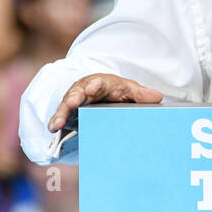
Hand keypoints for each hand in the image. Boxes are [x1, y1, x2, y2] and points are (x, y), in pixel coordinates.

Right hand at [48, 74, 162, 131]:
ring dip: (61, 114)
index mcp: (101, 82)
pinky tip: (53, 129)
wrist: (101, 91)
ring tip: (56, 124)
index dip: (95, 85)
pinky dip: (56, 122)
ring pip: (66, 106)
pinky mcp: (69, 112)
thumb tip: (158, 97)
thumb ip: (140, 93)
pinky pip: (61, 117)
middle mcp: (84, 90)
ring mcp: (74, 101)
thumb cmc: (116, 90)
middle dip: (74, 98)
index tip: (92, 88)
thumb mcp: (129, 89)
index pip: (98, 82)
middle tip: (71, 103)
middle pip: (78, 92)